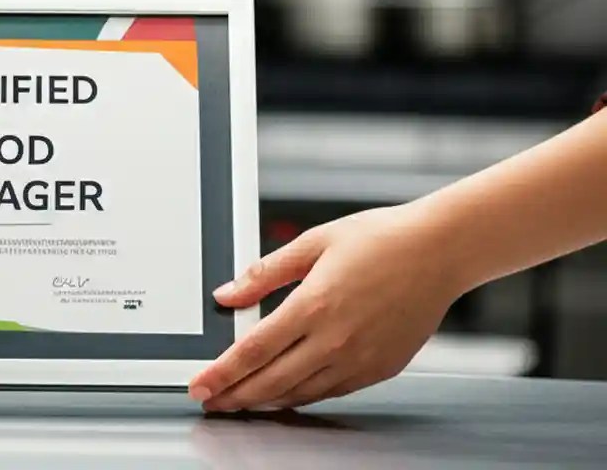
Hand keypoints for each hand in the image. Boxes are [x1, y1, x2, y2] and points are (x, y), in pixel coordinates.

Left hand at [188, 204, 465, 411]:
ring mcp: (360, 358)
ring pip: (301, 394)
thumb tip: (228, 294)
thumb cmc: (382, 239)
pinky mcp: (381, 368)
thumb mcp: (313, 242)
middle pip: (271, 382)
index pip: (253, 351)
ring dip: (265, 402)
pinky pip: (331, 392)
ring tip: (240, 402)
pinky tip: (286, 394)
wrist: (440, 250)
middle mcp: (336, 339)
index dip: (221, 374)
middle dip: (234, 396)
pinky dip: (302, 397)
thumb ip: (265, 272)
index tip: (200, 386)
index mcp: (314, 305)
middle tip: (211, 401)